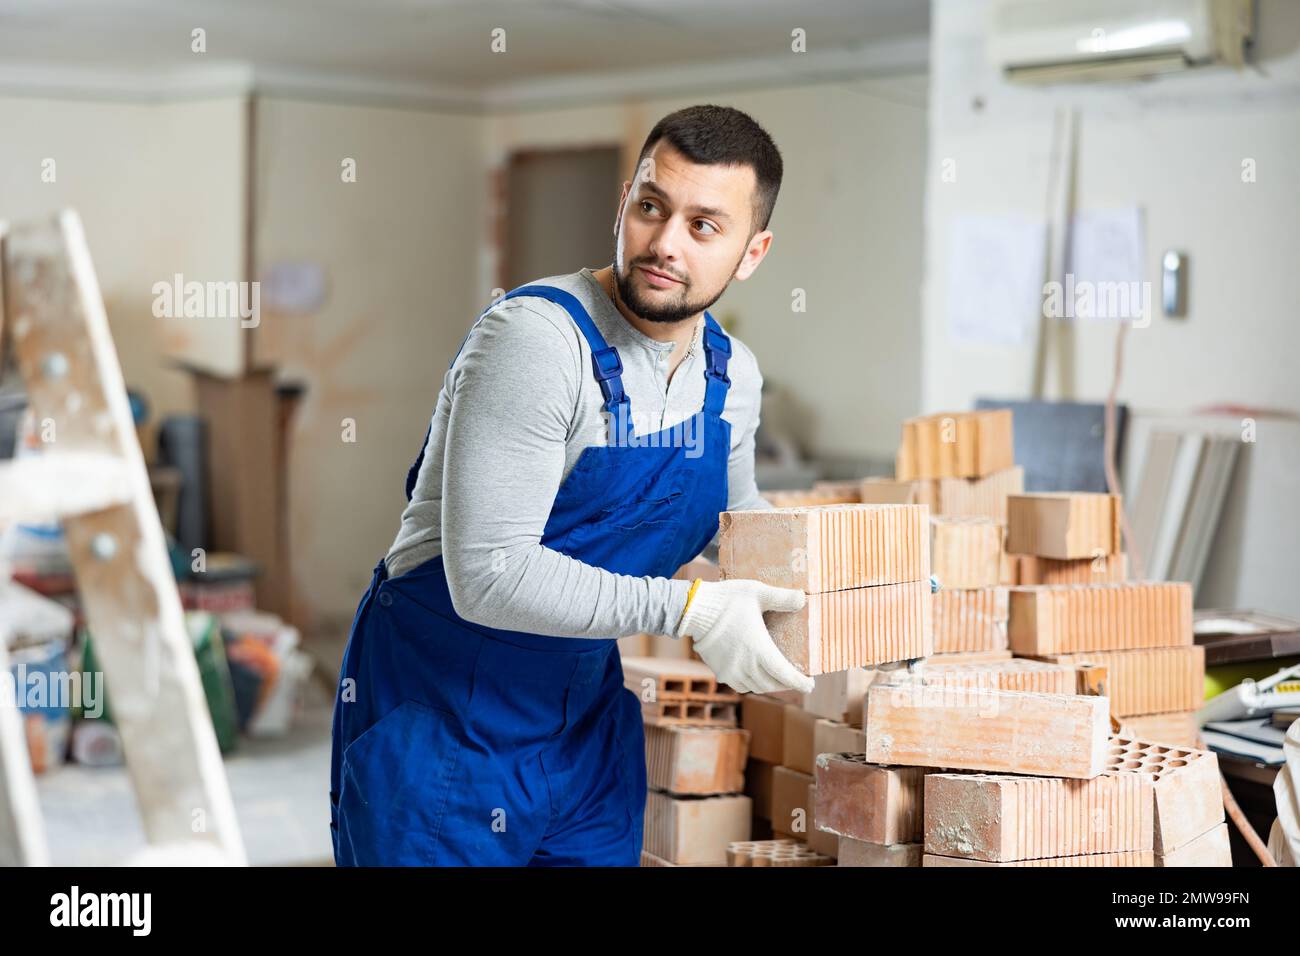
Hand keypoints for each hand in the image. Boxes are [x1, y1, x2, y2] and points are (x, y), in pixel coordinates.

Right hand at [676, 579, 813, 694]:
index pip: (785, 675)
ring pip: (756, 687)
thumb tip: (803, 597)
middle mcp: (746, 666)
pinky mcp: (719, 670)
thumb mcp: (758, 592)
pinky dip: (752, 684)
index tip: (810, 684)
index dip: (800, 682)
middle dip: (786, 683)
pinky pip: (740, 685)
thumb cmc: (727, 599)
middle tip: (795, 677)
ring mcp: (731, 671)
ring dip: (769, 685)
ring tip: (776, 677)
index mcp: (760, 650)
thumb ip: (782, 597)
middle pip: (772, 684)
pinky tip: (754, 675)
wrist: (694, 609)